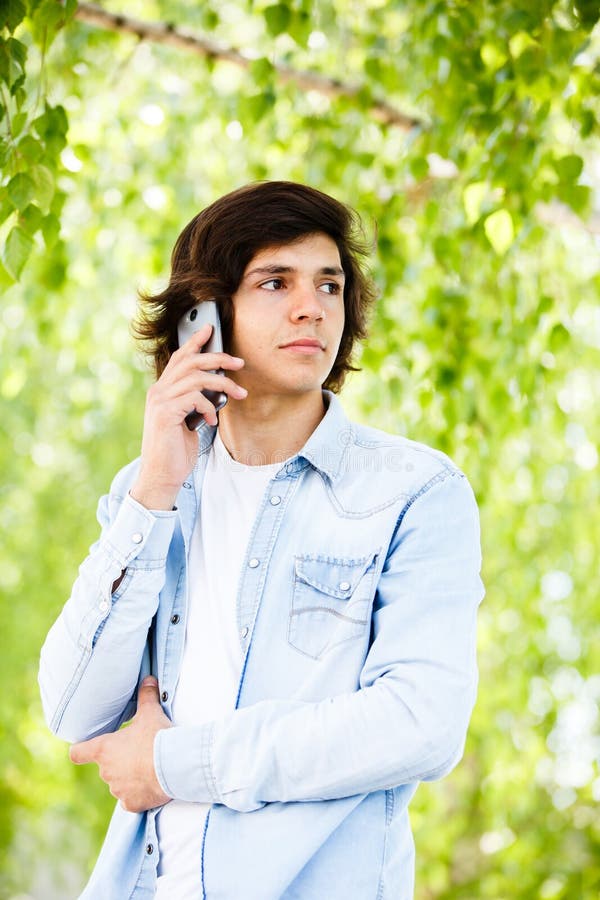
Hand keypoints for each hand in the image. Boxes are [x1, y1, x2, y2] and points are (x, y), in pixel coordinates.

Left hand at [69, 677, 172, 812]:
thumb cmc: (157, 737)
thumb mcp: (151, 713)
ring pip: (119, 783)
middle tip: (139, 751)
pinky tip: (152, 785)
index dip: (81, 749)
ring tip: (149, 767)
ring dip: (129, 777)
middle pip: (105, 766)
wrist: (173, 766)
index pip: (77, 753)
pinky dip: (139, 794)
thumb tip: (148, 679)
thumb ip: (147, 696)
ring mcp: (118, 790)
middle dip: (119, 760)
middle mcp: (106, 772)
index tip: (84, 747)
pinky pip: (131, 800)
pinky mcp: (131, 804)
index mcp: (104, 749)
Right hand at [131, 323, 246, 508]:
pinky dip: (209, 407)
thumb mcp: (188, 420)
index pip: (179, 358)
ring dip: (223, 384)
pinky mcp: (165, 413)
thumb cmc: (176, 450)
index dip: (194, 341)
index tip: (210, 329)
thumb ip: (196, 402)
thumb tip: (218, 389)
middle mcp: (158, 391)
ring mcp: (160, 401)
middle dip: (218, 358)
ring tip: (239, 395)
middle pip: (190, 362)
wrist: (162, 475)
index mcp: (162, 390)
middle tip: (239, 363)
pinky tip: (212, 421)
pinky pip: (194, 398)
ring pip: (196, 378)